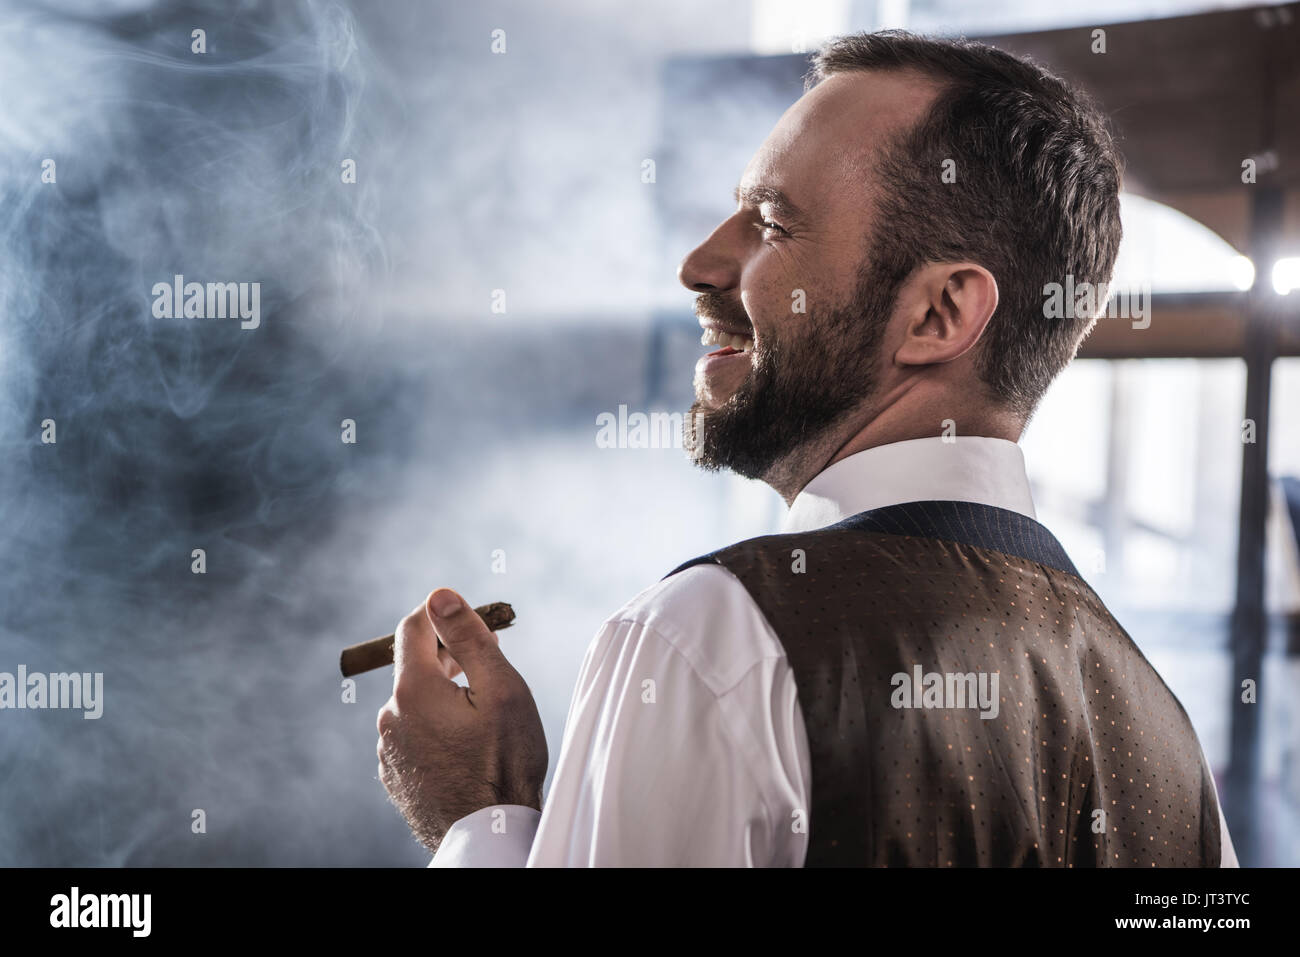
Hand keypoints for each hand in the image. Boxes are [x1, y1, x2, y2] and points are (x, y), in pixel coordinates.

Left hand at [376, 587, 546, 852]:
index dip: (441, 615)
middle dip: (449, 658)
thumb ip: (469, 638)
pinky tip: (465, 748)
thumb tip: (440, 595)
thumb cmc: (504, 762)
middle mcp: (390, 716)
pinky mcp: (395, 775)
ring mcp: (389, 750)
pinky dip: (435, 730)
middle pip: (414, 666)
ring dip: (442, 697)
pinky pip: (413, 736)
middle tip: (490, 669)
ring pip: (415, 704)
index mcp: (413, 689)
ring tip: (482, 719)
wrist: (490, 835)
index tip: (470, 621)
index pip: (413, 627)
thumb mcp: (502, 689)